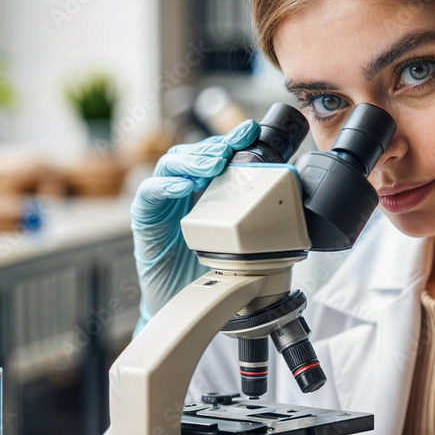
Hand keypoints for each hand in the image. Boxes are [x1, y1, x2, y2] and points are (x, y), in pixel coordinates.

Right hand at [131, 119, 258, 329]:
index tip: (252, 131)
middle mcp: (182, 192)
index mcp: (205, 192)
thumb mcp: (240, 241)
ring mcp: (161, 203)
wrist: (184, 304)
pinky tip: (182, 188)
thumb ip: (254, 219)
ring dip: (192, 161)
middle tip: (233, 146)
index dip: (232, 141)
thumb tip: (290, 204)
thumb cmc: (210, 271)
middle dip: (213, 146)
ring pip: (169, 167)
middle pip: (192, 154)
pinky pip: (148, 195)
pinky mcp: (144, 220)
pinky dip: (164, 187)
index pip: (215, 157)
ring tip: (213, 163)